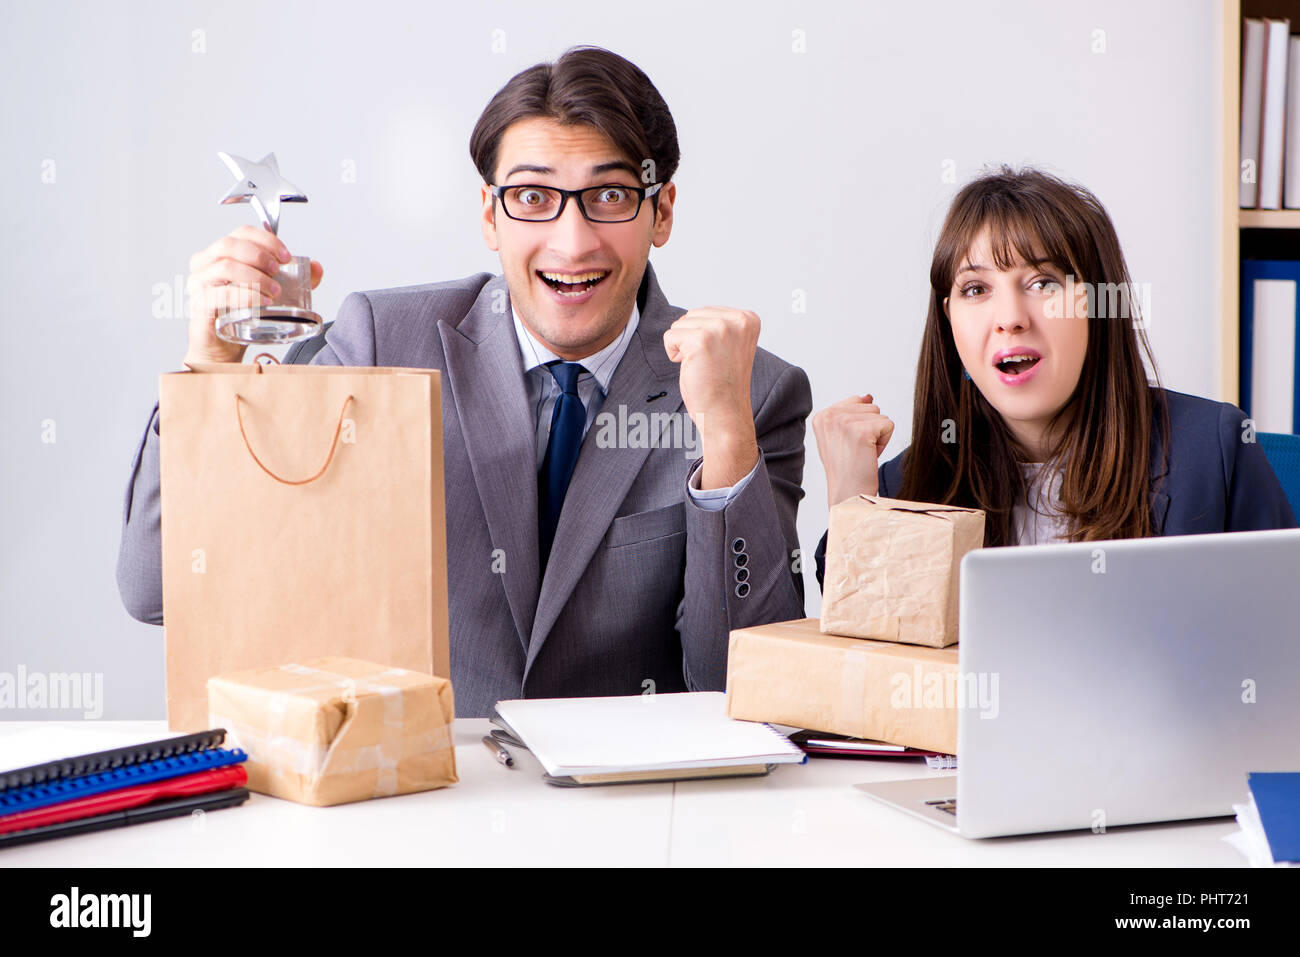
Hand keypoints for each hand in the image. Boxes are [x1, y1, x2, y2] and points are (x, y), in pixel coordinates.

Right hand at [182, 224, 323, 365]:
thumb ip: (296, 279)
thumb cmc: (242, 315)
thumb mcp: (272, 292)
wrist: (223, 347)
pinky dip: (246, 296)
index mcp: (222, 253)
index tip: (285, 256)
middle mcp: (206, 263)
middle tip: (278, 271)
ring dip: (255, 276)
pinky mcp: (200, 304)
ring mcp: (199, 283)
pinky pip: (221, 294)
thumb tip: (316, 268)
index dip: (266, 240)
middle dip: (259, 255)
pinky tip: (263, 303)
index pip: (242, 232)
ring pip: (225, 266)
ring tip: (274, 291)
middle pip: (230, 244)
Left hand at [663, 307, 760, 488]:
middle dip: (691, 340)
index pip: (706, 312)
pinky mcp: (700, 340)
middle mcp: (737, 320)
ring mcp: (720, 328)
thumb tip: (691, 315)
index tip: (719, 358)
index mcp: (748, 319)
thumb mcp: (729, 345)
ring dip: (683, 348)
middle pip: (692, 315)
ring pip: (679, 325)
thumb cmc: (723, 385)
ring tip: (702, 366)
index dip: (704, 337)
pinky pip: (670, 337)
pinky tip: (692, 368)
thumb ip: (719, 325)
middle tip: (709, 364)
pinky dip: (674, 354)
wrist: (725, 415)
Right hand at [812, 393, 894, 503]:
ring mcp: (844, 422)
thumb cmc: (846, 470)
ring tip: (862, 453)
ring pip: (879, 414)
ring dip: (877, 436)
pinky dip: (884, 442)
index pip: (855, 402)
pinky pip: (888, 424)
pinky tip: (869, 455)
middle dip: (869, 428)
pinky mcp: (861, 431)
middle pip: (869, 406)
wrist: (848, 493)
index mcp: (821, 416)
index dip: (859, 424)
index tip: (848, 444)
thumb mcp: (840, 437)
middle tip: (857, 451)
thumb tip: (868, 396)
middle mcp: (829, 416)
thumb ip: (850, 414)